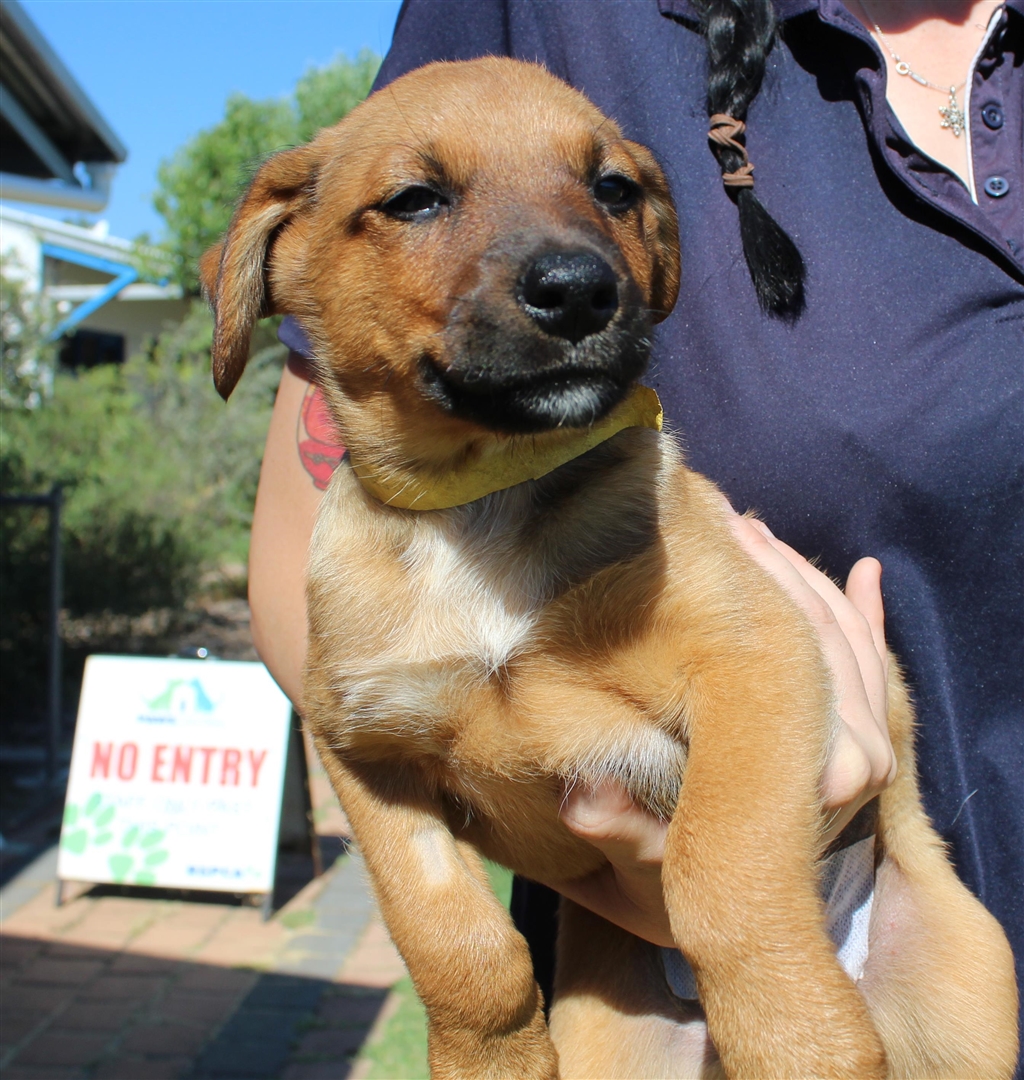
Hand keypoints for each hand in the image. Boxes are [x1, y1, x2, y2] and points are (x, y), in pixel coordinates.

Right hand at [555, 501, 895, 946]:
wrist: (726, 918)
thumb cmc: (679, 887)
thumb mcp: (647, 867)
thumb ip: (621, 834)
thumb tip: (580, 798)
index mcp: (819, 778)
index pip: (804, 654)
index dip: (766, 586)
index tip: (723, 533)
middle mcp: (858, 763)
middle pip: (835, 637)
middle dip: (785, 571)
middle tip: (733, 520)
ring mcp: (864, 755)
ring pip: (852, 643)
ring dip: (808, 582)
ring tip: (756, 533)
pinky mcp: (861, 748)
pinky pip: (873, 665)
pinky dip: (865, 616)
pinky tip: (861, 571)